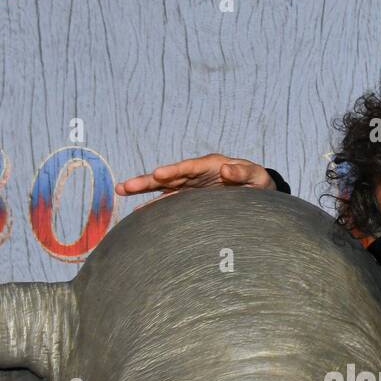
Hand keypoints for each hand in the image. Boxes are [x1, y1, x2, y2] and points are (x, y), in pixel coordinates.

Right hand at [114, 153, 273, 196]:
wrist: (259, 192)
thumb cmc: (259, 182)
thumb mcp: (257, 176)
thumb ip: (243, 172)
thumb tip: (226, 169)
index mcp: (211, 165)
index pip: (189, 168)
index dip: (173, 171)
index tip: (158, 174)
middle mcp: (196, 174)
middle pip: (168, 177)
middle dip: (147, 180)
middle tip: (125, 186)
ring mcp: (191, 187)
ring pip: (164, 189)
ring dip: (143, 190)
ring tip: (121, 190)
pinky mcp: (190, 200)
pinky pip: (170, 203)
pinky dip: (155, 208)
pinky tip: (138, 214)